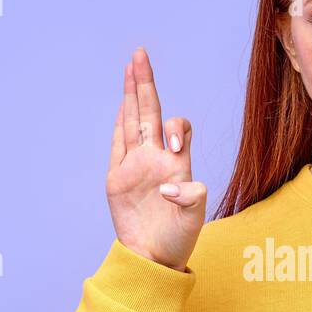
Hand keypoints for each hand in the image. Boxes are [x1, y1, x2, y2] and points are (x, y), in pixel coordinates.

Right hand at [106, 47, 206, 271]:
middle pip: (150, 111)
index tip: (174, 147)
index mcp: (178, 164)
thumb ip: (189, 198)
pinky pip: (117, 144)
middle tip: (140, 54)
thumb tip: (170, 186)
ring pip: (131, 121)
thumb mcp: (194, 219)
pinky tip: (121, 104)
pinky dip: (119, 123)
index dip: (176, 128)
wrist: (154, 257)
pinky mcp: (117, 178)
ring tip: (130, 65)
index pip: (178, 128)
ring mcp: (135, 166)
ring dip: (130, 94)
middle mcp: (156, 158)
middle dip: (145, 83)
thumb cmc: (179, 238)